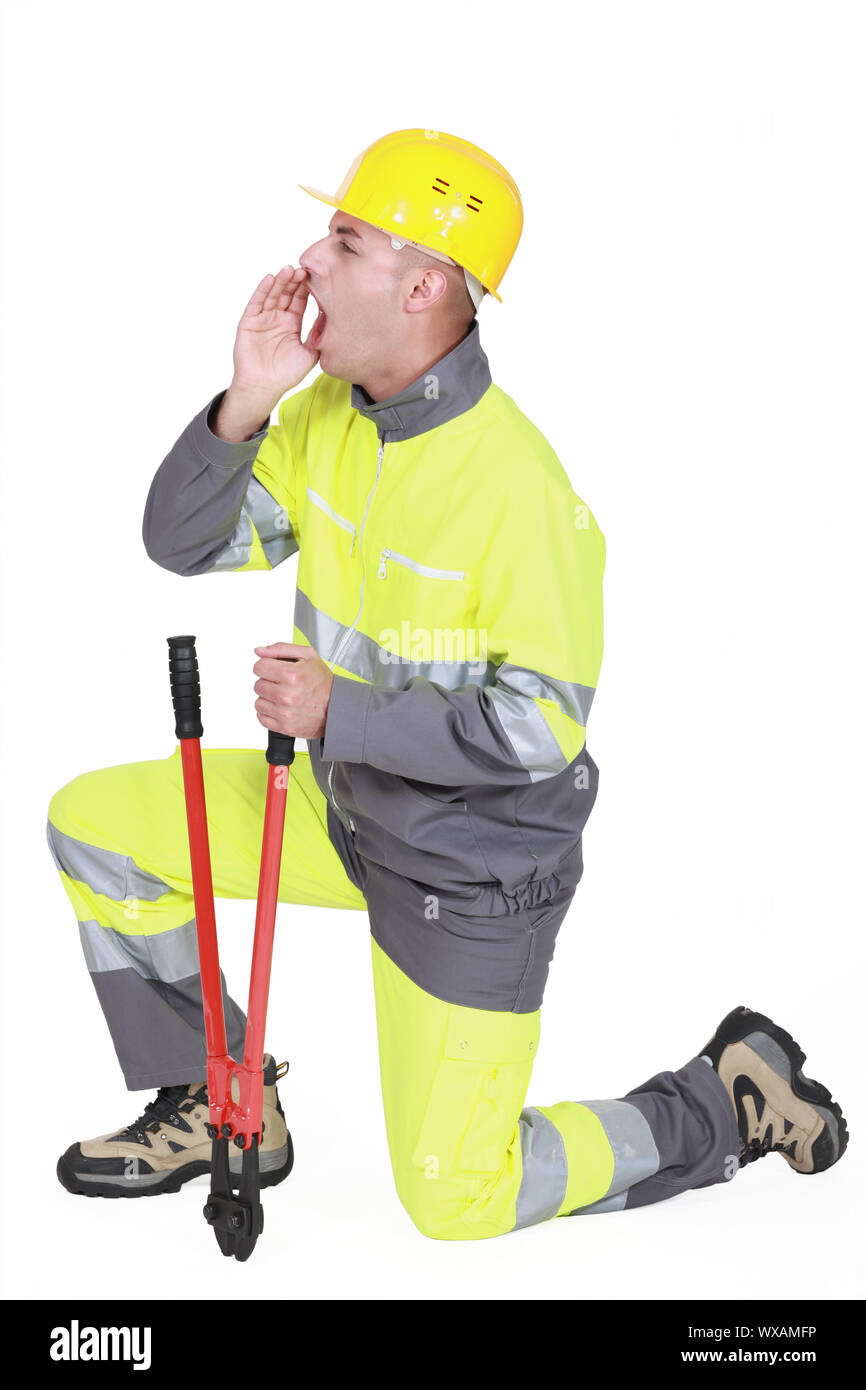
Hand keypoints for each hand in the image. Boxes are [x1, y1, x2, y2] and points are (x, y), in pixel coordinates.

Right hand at [230, 266, 319, 402]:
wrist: (264, 387)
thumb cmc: (286, 374)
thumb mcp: (310, 353)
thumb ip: (318, 335)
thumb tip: (330, 316)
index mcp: (292, 323)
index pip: (299, 300)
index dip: (306, 288)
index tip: (315, 275)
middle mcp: (277, 318)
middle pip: (286, 293)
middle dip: (294, 281)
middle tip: (304, 269)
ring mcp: (263, 318)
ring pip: (272, 294)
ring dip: (280, 282)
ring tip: (289, 270)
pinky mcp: (249, 322)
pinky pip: (256, 303)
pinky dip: (262, 290)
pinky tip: (270, 279)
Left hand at [253, 643, 333, 739]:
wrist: (337, 708)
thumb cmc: (324, 683)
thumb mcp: (308, 656)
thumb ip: (281, 649)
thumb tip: (259, 651)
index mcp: (291, 675)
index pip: (259, 667)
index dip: (267, 666)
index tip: (276, 670)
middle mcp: (286, 695)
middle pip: (258, 684)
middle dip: (269, 682)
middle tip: (284, 684)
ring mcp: (284, 713)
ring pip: (258, 701)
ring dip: (268, 698)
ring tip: (284, 696)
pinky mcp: (284, 727)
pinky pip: (262, 717)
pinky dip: (269, 712)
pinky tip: (282, 708)